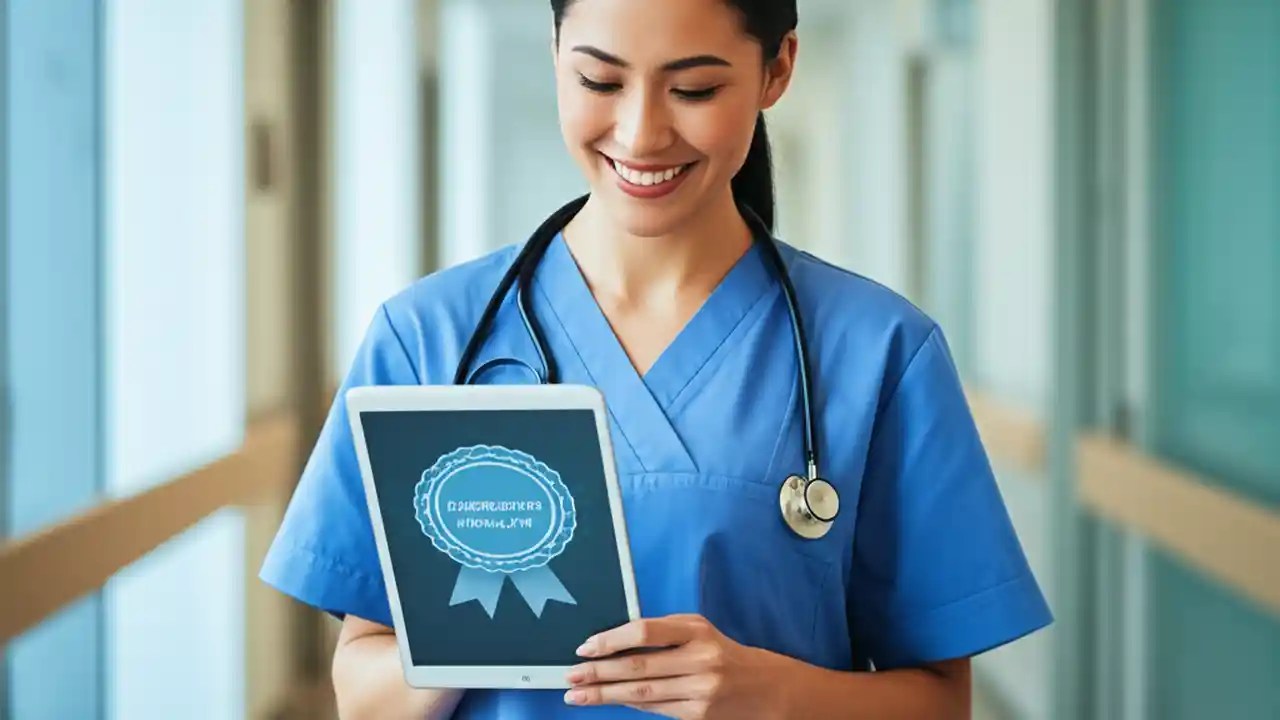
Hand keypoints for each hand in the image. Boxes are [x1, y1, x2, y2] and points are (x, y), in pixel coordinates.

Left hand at [563, 614, 797, 718]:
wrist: (766, 689)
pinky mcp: (697, 716)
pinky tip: (610, 701)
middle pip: (638, 666)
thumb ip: (662, 632)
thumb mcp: (698, 630)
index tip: (586, 647)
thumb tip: (614, 644)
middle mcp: (699, 660)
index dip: (611, 639)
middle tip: (570, 676)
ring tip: (578, 694)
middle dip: (599, 672)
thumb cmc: (723, 653)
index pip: (645, 631)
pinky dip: (629, 704)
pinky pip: (655, 709)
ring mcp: (699, 691)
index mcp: (696, 630)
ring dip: (605, 694)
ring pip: (642, 693)